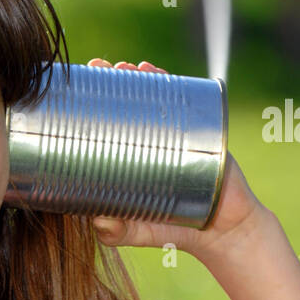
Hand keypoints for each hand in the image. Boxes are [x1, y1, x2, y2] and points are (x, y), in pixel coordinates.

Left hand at [86, 58, 268, 262]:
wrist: (223, 231)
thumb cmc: (172, 228)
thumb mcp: (136, 231)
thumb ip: (116, 232)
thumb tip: (98, 222)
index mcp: (126, 153)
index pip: (103, 120)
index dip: (89, 100)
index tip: (76, 84)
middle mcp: (147, 137)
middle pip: (125, 99)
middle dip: (111, 79)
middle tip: (99, 67)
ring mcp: (174, 130)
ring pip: (152, 94)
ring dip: (137, 74)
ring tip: (126, 67)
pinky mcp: (199, 129)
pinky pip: (182, 99)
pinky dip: (167, 80)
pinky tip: (153, 70)